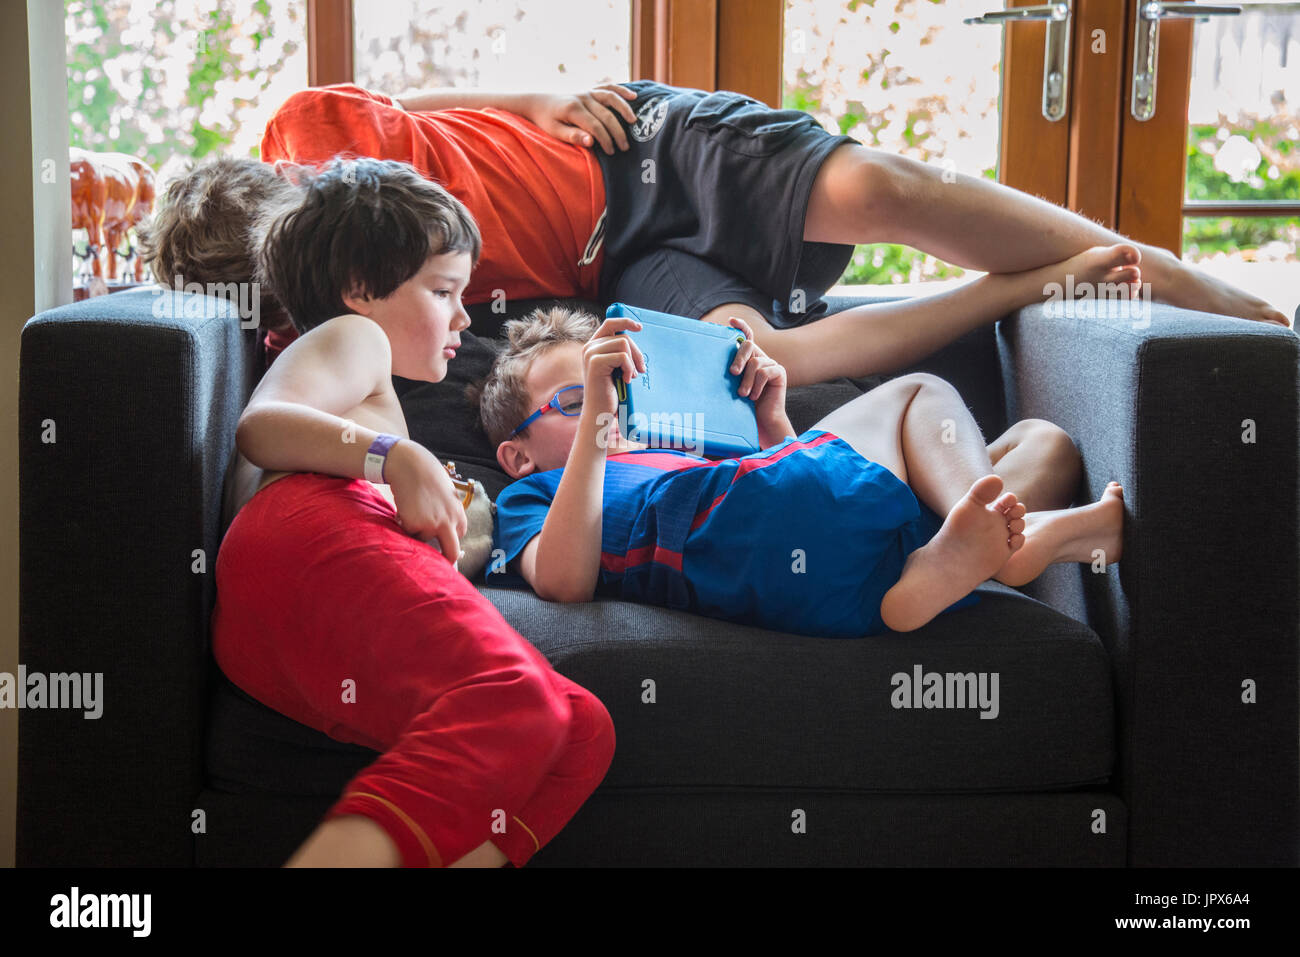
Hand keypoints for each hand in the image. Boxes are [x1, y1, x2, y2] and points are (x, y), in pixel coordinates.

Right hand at [382, 440, 467, 564]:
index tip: (444, 553)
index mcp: (460, 516)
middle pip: (451, 553)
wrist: (411, 465)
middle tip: (438, 566)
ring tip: (414, 509)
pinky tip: (406, 507)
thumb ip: (449, 516)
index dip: (449, 546)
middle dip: (445, 562)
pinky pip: (408, 532)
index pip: (458, 540)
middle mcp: (449, 523)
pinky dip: (404, 524)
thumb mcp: (447, 498)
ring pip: (422, 539)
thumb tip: (450, 538)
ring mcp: (432, 525)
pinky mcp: (414, 524)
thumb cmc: (429, 480)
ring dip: (416, 529)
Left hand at [523, 85, 638, 153]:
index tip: (611, 152)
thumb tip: (591, 142)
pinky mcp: (590, 89)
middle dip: (617, 132)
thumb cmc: (546, 120)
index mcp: (573, 109)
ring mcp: (587, 91)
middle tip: (625, 147)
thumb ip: (573, 136)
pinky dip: (621, 90)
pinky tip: (633, 96)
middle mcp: (582, 97)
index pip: (595, 126)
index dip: (605, 140)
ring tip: (634, 122)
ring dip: (624, 109)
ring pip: (610, 97)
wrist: (538, 102)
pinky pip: (608, 87)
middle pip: (606, 115)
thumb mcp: (554, 132)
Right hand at [582, 316, 644, 420]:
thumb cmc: (610, 392)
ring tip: (631, 376)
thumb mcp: (616, 368)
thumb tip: (636, 342)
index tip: (639, 327)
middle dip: (637, 353)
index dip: (626, 321)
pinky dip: (629, 368)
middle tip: (641, 369)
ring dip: (633, 362)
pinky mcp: (595, 362)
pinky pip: (622, 356)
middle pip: (623, 336)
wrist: (599, 412)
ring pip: (624, 344)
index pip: (610, 323)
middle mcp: (589, 347)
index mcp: (594, 346)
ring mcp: (591, 353)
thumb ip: (620, 353)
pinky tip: (626, 380)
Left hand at [727, 317, 791, 443]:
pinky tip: (755, 396)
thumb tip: (710, 363)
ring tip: (744, 395)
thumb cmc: (744, 407)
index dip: (741, 327)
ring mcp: (771, 365)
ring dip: (746, 381)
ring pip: (754, 362)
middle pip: (748, 345)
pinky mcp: (780, 373)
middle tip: (732, 373)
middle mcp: (761, 359)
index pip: (747, 338)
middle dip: (738, 357)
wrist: (762, 422)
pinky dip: (757, 385)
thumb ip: (731, 374)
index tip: (731, 321)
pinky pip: (764, 372)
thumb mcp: (733, 387)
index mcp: (749, 359)